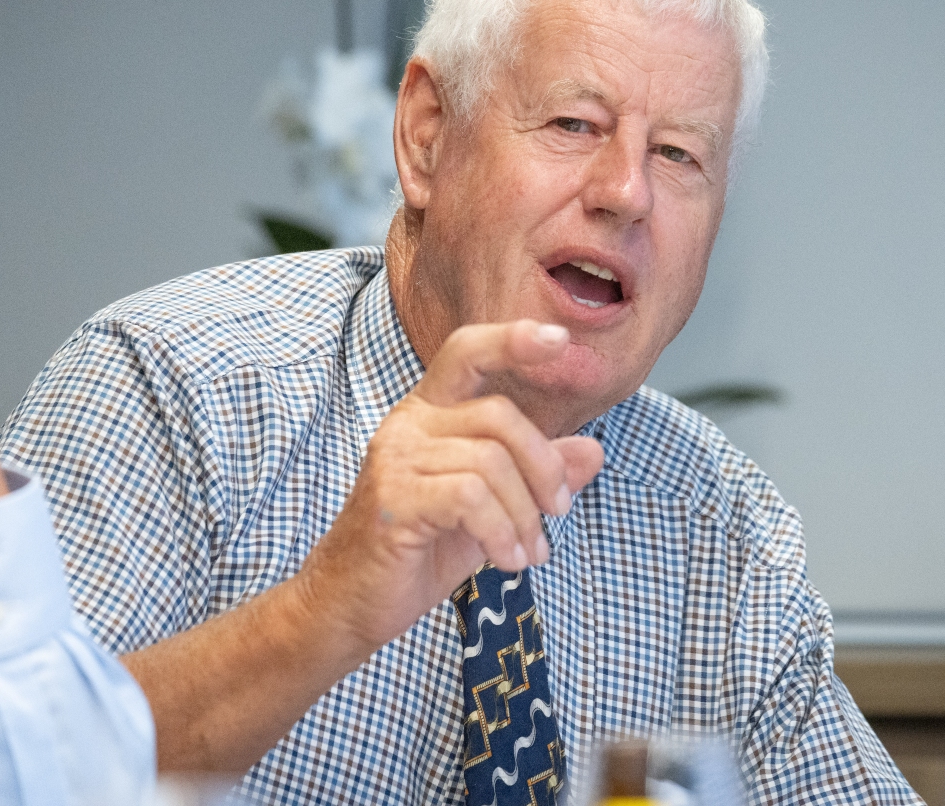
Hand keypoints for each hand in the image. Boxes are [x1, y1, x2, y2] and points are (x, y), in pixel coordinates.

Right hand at [297, 319, 604, 652]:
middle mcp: (409, 424)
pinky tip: (507, 562)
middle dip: (544, 466)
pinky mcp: (393, 499)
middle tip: (559, 511)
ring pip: (490, 462)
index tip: (559, 339)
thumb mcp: (493, 509)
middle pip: (499, 414)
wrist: (351, 604)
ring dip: (525, 515)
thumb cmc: (421, 550)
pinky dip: (502, 532)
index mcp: (430, 413)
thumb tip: (593, 452)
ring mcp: (396, 459)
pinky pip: (469, 498)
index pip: (467, 352)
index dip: (512, 340)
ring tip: (529, 553)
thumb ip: (536, 477)